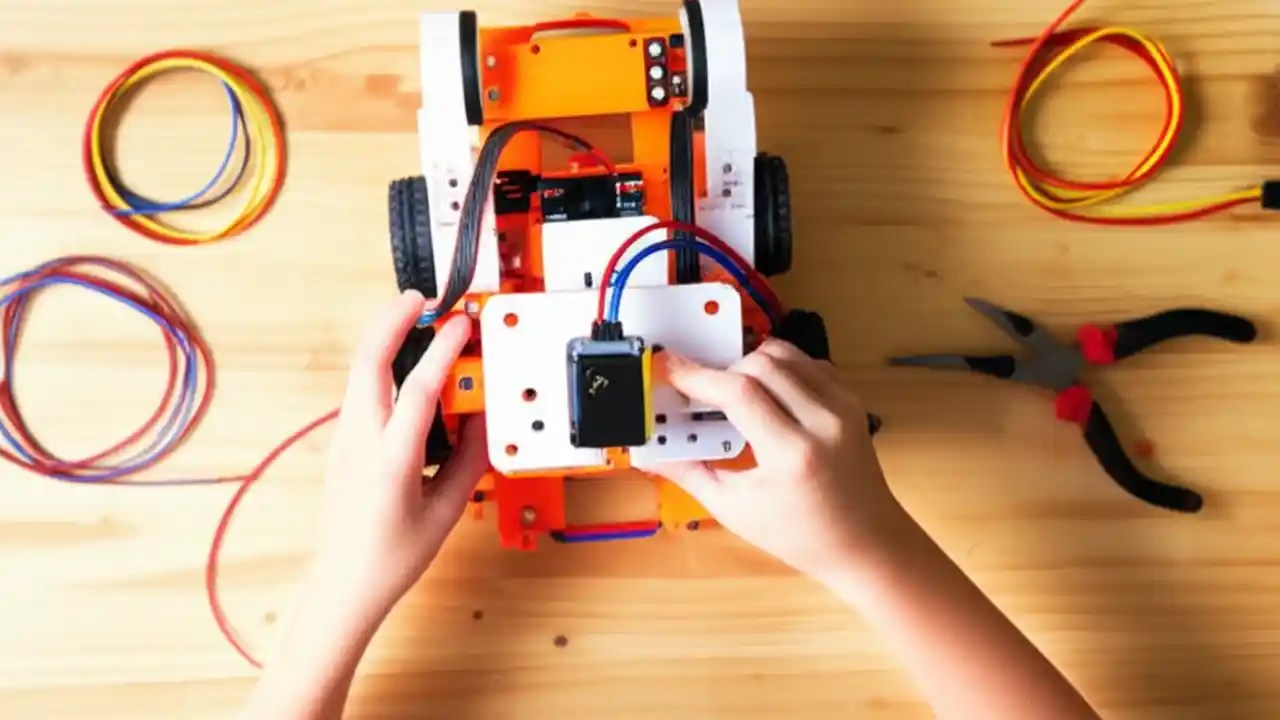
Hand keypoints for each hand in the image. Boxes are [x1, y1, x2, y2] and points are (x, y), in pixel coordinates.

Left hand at [312, 291, 487, 620]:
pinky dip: (381, 365)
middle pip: (368, 361)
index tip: (463, 324)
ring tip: (413, 319)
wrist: (344, 583)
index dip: (444, 349)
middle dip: (391, 320)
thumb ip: (470, 459)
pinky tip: (402, 364)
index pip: (420, 388)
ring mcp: (345, 439)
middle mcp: (361, 441)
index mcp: (391, 459)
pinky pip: (360, 390)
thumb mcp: (447, 509)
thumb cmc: (390, 557)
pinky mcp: (342, 443)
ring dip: (384, 339)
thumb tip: (486, 419)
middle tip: (420, 297)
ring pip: (360, 371)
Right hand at [645, 340, 912, 585]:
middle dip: (723, 370)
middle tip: (702, 391)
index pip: (739, 392)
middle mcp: (823, 422)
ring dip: (751, 364)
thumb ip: (689, 473)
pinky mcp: (851, 401)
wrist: (867, 544)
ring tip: (734, 392)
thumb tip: (650, 452)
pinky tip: (767, 393)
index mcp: (792, 454)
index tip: (672, 369)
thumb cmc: (801, 536)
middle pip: (760, 363)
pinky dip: (780, 368)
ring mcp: (842, 408)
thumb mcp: (735, 510)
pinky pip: (808, 363)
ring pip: (785, 354)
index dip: (698, 376)